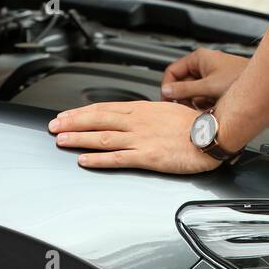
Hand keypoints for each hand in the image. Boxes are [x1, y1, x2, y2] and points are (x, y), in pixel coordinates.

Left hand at [48, 100, 221, 172]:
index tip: (66, 114)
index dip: (82, 111)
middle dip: (72, 122)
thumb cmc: (197, 124)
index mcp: (143, 109)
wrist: (214, 134)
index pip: (105, 108)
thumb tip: (140, 116)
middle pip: (97, 119)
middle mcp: (137, 121)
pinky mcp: (147, 156)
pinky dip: (97, 159)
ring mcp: (140, 138)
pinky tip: (84, 160)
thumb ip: (151, 115)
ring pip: (102, 137)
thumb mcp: (170, 110)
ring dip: (78, 138)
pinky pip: (116, 158)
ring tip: (61, 140)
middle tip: (54, 125)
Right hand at [161, 48, 248, 107]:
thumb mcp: (209, 86)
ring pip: (193, 92)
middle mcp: (204, 65)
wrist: (263, 85)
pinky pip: (204, 96)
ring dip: (196, 103)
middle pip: (183, 84)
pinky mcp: (218, 86)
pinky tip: (214, 108)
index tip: (168, 101)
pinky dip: (206, 104)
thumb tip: (166, 91)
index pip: (172, 71)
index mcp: (198, 59)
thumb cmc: (240, 78)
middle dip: (185, 98)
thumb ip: (185, 90)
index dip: (168, 87)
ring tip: (205, 108)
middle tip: (187, 109)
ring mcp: (211, 76)